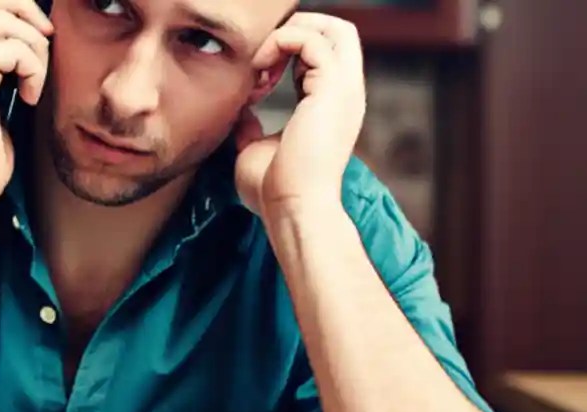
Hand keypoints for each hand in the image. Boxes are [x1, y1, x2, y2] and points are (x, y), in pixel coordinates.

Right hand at [0, 0, 52, 217]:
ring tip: (34, 88)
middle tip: (48, 38)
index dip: (11, 11)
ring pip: (5, 22)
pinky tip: (30, 99)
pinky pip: (13, 48)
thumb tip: (29, 48)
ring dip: (35, 51)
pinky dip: (33, 70)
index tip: (40, 35)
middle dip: (25, 11)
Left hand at [234, 14, 365, 219]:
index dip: (289, 52)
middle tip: (264, 56)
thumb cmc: (274, 191)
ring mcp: (344, 89)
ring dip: (289, 34)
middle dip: (297, 29)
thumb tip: (240, 112)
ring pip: (334, 27)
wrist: (292, 209)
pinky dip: (280, 44)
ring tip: (261, 63)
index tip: (257, 78)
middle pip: (339, 30)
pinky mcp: (333, 88)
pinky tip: (260, 72)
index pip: (325, 53)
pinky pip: (311, 40)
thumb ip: (251, 127)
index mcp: (333, 105)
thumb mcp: (255, 150)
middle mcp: (346, 93)